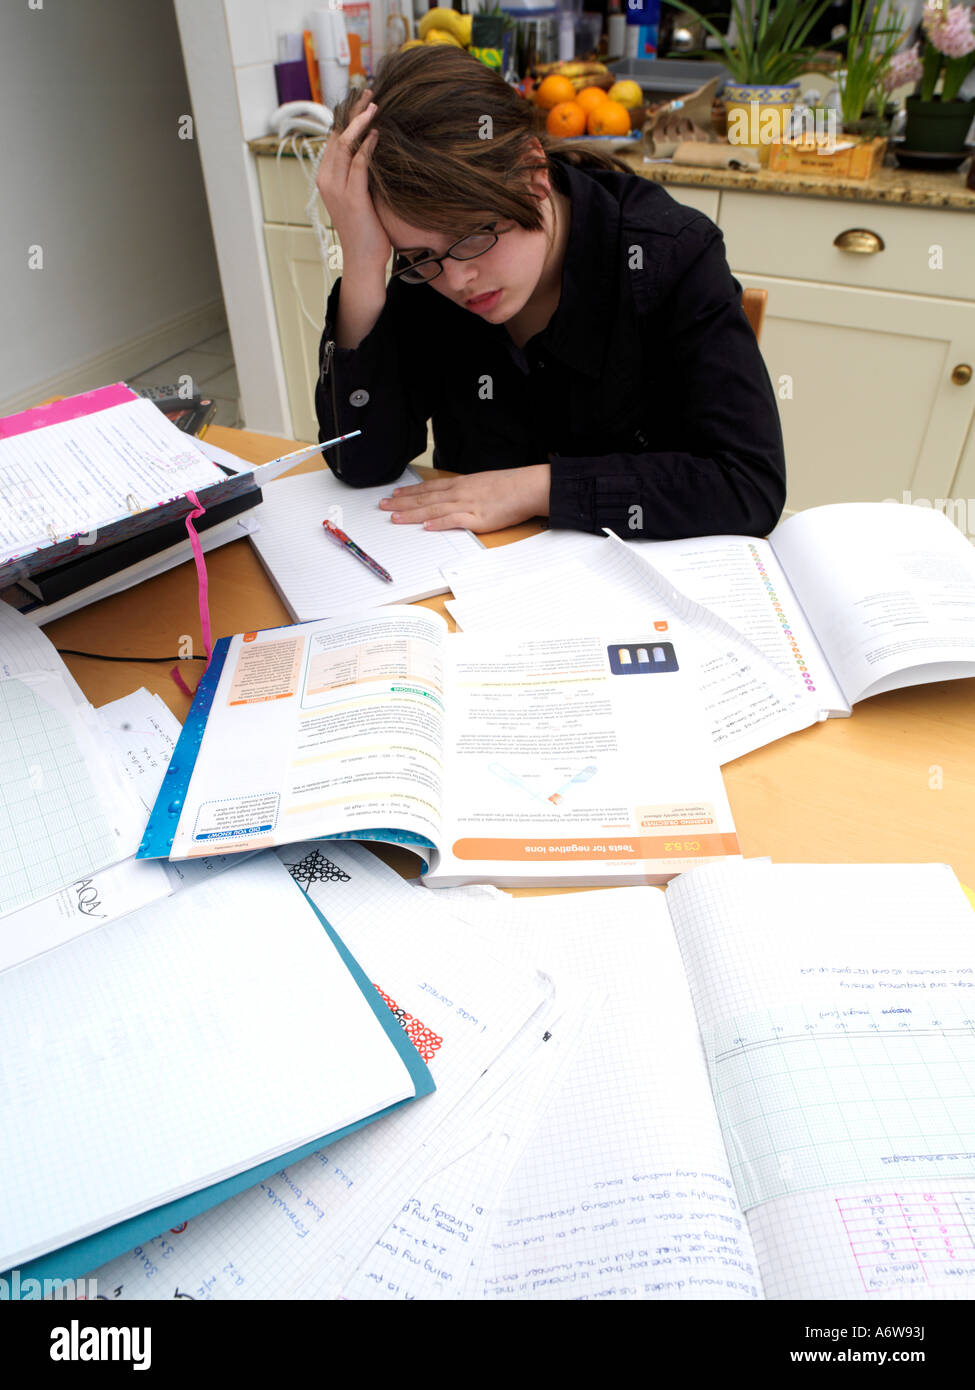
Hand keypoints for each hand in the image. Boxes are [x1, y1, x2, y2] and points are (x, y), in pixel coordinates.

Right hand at [315, 89, 390, 271]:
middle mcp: (327, 179)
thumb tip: (373, 151)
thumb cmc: (365, 229)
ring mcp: (337, 188)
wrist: (362, 259)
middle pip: (338, 135)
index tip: (361, 99)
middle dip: (352, 111)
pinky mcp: (352, 196)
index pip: (334, 137)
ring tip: (374, 105)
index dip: (346, 115)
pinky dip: (367, 146)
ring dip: (360, 122)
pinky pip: (359, 163)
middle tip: (367, 91)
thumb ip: (359, 173)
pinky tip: (378, 133)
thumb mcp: (359, 195)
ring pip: (346, 144)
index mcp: (326, 177)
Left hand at [379, 466, 550, 533]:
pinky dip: (439, 523)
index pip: (429, 488)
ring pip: (434, 509)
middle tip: (382, 506)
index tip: (394, 495)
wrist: (527, 487)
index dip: (410, 492)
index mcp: (461, 484)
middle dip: (402, 503)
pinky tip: (426, 527)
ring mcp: (467, 505)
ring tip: (394, 517)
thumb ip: (467, 491)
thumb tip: (455, 497)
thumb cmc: (509, 486)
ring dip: (413, 514)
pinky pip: (454, 521)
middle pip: (425, 498)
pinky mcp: (478, 518)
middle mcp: (460, 493)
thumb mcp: (483, 483)